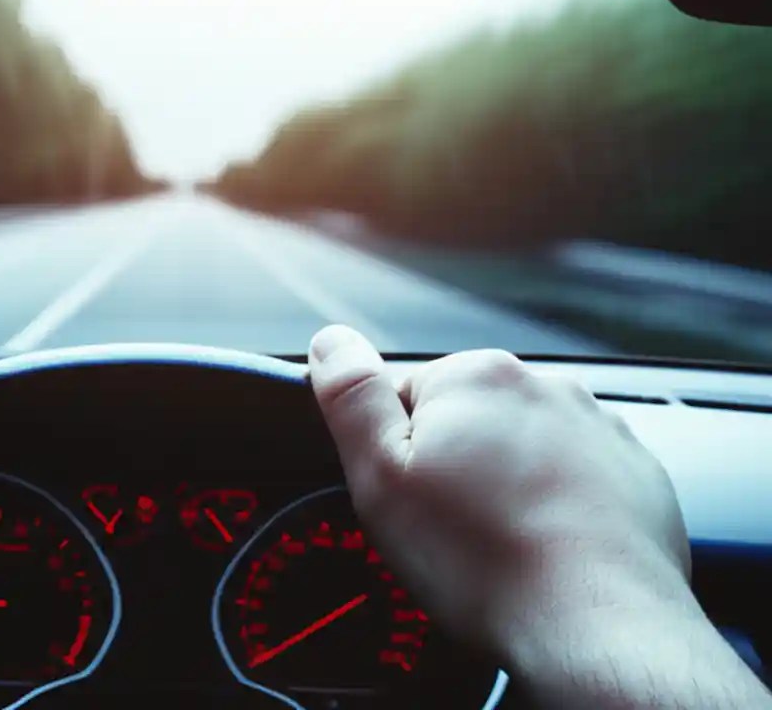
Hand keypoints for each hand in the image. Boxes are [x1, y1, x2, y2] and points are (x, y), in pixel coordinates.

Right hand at [308, 326, 766, 707]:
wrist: (595, 624)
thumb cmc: (484, 559)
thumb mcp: (380, 477)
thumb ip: (351, 398)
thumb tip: (331, 342)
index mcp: (475, 376)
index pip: (404, 395)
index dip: (393, 454)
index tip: (408, 500)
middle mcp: (544, 386)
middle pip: (467, 419)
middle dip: (453, 465)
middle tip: (451, 528)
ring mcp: (598, 428)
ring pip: (523, 449)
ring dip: (506, 484)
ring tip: (501, 545)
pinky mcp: (634, 473)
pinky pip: (576, 479)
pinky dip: (557, 506)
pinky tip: (545, 549)